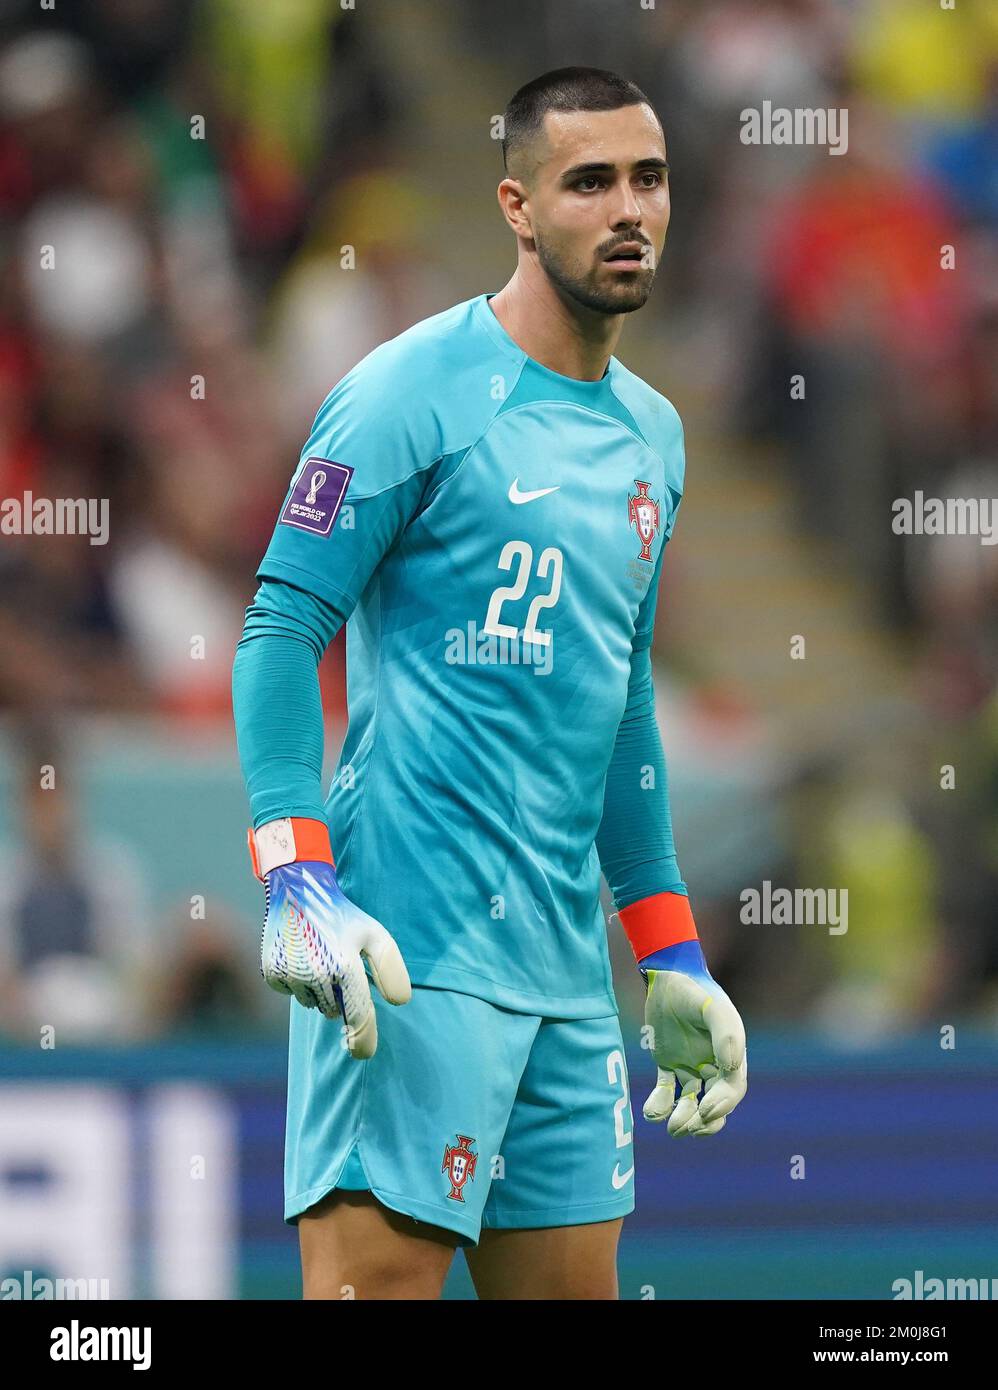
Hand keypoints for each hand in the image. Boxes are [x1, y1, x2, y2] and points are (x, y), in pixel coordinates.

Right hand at [261, 859, 410, 1056]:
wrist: (299, 890)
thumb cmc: (343, 915)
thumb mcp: (376, 935)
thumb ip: (390, 969)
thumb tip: (399, 1003)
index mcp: (345, 966)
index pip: (358, 1016)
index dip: (363, 1040)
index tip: (364, 1053)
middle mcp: (316, 975)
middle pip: (336, 1011)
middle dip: (343, 999)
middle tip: (342, 967)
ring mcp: (290, 975)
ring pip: (313, 1004)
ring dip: (322, 992)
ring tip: (323, 957)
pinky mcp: (272, 973)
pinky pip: (291, 993)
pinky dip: (299, 984)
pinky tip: (303, 957)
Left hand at [641, 939, 746, 1135]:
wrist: (667, 974)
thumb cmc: (694, 990)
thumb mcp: (714, 1008)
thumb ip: (727, 1035)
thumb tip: (731, 1069)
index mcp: (731, 1054)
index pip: (732, 1089)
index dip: (722, 1104)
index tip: (704, 1110)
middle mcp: (713, 1063)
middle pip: (715, 1103)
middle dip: (703, 1121)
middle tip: (686, 1128)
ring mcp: (691, 1064)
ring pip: (691, 1102)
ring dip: (684, 1119)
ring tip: (672, 1128)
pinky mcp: (668, 1062)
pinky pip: (667, 1089)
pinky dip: (661, 1103)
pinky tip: (652, 1111)